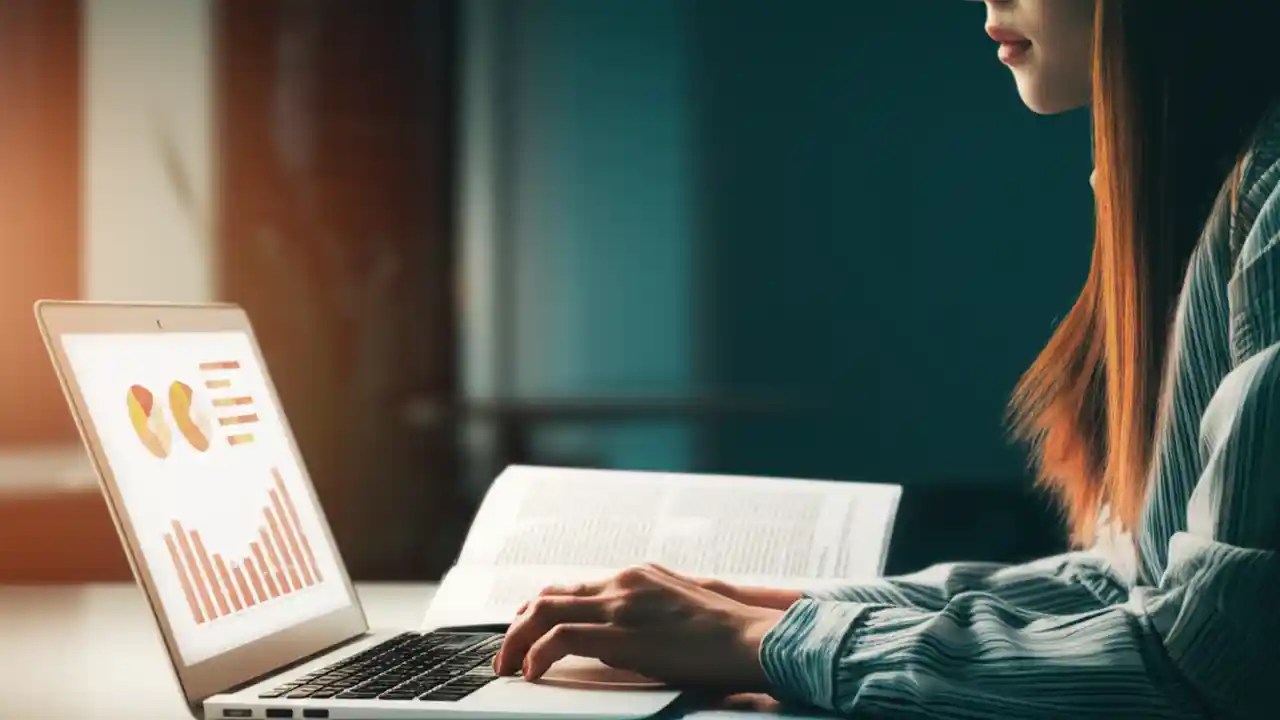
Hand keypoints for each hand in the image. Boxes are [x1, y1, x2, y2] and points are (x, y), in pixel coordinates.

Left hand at [494, 563, 784, 688]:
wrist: (750, 637)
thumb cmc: (726, 633)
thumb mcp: (679, 610)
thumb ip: (644, 615)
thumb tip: (616, 641)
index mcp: (637, 576)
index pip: (575, 588)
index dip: (543, 611)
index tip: (529, 632)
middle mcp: (623, 582)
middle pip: (551, 595)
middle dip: (520, 624)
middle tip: (508, 653)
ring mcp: (620, 605)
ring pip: (545, 611)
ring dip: (518, 640)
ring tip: (508, 666)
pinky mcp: (621, 632)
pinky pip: (560, 638)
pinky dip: (537, 655)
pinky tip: (533, 673)